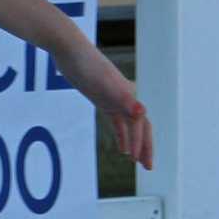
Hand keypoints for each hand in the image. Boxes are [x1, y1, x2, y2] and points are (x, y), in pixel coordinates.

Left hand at [57, 35, 153, 168]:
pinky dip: (121, 135)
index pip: (141, 125)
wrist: (70, 51)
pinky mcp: (103, 100)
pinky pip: (117, 121)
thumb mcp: (105, 85)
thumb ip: (124, 100)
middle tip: (148, 167)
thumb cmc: (87, 66)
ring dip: (134, 143)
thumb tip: (142, 113)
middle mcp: (126, 99)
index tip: (139, 162)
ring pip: (129, 126)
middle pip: (141, 127)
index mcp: (129, 97)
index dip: (141, 143)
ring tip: (135, 161)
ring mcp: (115, 99)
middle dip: (145, 147)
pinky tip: (121, 148)